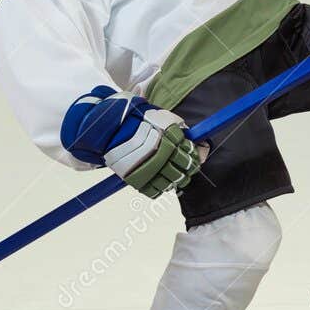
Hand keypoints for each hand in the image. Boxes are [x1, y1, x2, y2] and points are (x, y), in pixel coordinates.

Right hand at [61, 86, 200, 197]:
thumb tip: (200, 146)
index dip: (197, 156)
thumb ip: (181, 130)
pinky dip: (160, 188)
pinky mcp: (137, 179)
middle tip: (183, 166)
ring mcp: (150, 168)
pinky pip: (156, 191)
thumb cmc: (137, 120)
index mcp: (170, 138)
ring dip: (175, 179)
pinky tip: (159, 181)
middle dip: (187, 169)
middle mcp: (162, 154)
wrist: (110, 127)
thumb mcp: (163, 118)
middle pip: (185, 170)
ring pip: (172, 182)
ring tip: (170, 173)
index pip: (192, 154)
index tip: (196, 155)